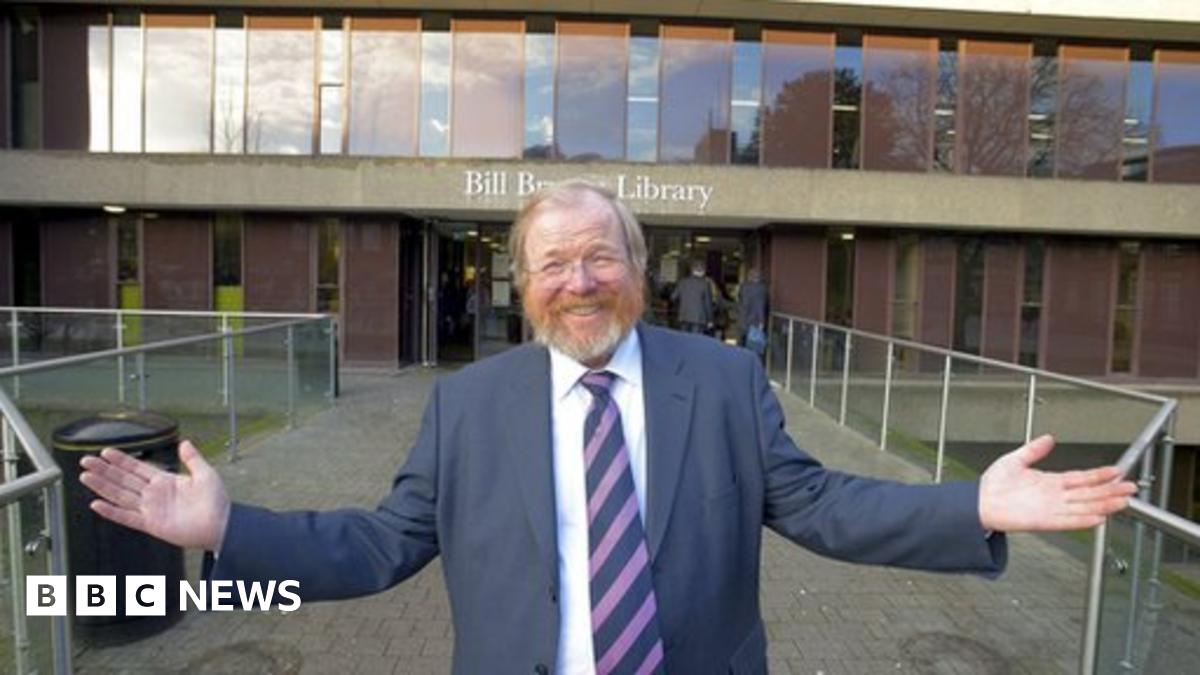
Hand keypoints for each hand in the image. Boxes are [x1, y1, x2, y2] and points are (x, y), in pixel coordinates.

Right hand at [79, 440, 230, 551]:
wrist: (221, 524)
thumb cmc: (216, 501)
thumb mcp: (206, 474)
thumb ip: (193, 459)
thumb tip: (184, 442)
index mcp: (165, 480)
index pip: (137, 468)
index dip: (121, 460)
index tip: (105, 451)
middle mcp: (154, 494)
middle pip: (123, 480)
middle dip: (104, 470)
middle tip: (86, 460)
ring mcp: (151, 509)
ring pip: (120, 495)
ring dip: (103, 486)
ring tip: (85, 476)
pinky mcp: (151, 524)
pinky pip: (127, 517)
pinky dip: (111, 511)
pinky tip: (97, 504)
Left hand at [978, 434, 1136, 531]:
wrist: (978, 502)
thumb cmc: (993, 485)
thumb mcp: (1015, 460)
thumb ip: (1034, 450)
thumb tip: (1048, 438)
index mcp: (1050, 482)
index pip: (1081, 478)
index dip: (1100, 475)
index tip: (1117, 471)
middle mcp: (1054, 496)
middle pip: (1089, 493)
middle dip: (1111, 490)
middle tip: (1131, 487)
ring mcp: (1051, 509)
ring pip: (1084, 507)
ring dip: (1104, 504)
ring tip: (1124, 501)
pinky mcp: (1043, 521)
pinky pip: (1068, 521)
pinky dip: (1083, 519)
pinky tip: (1098, 517)